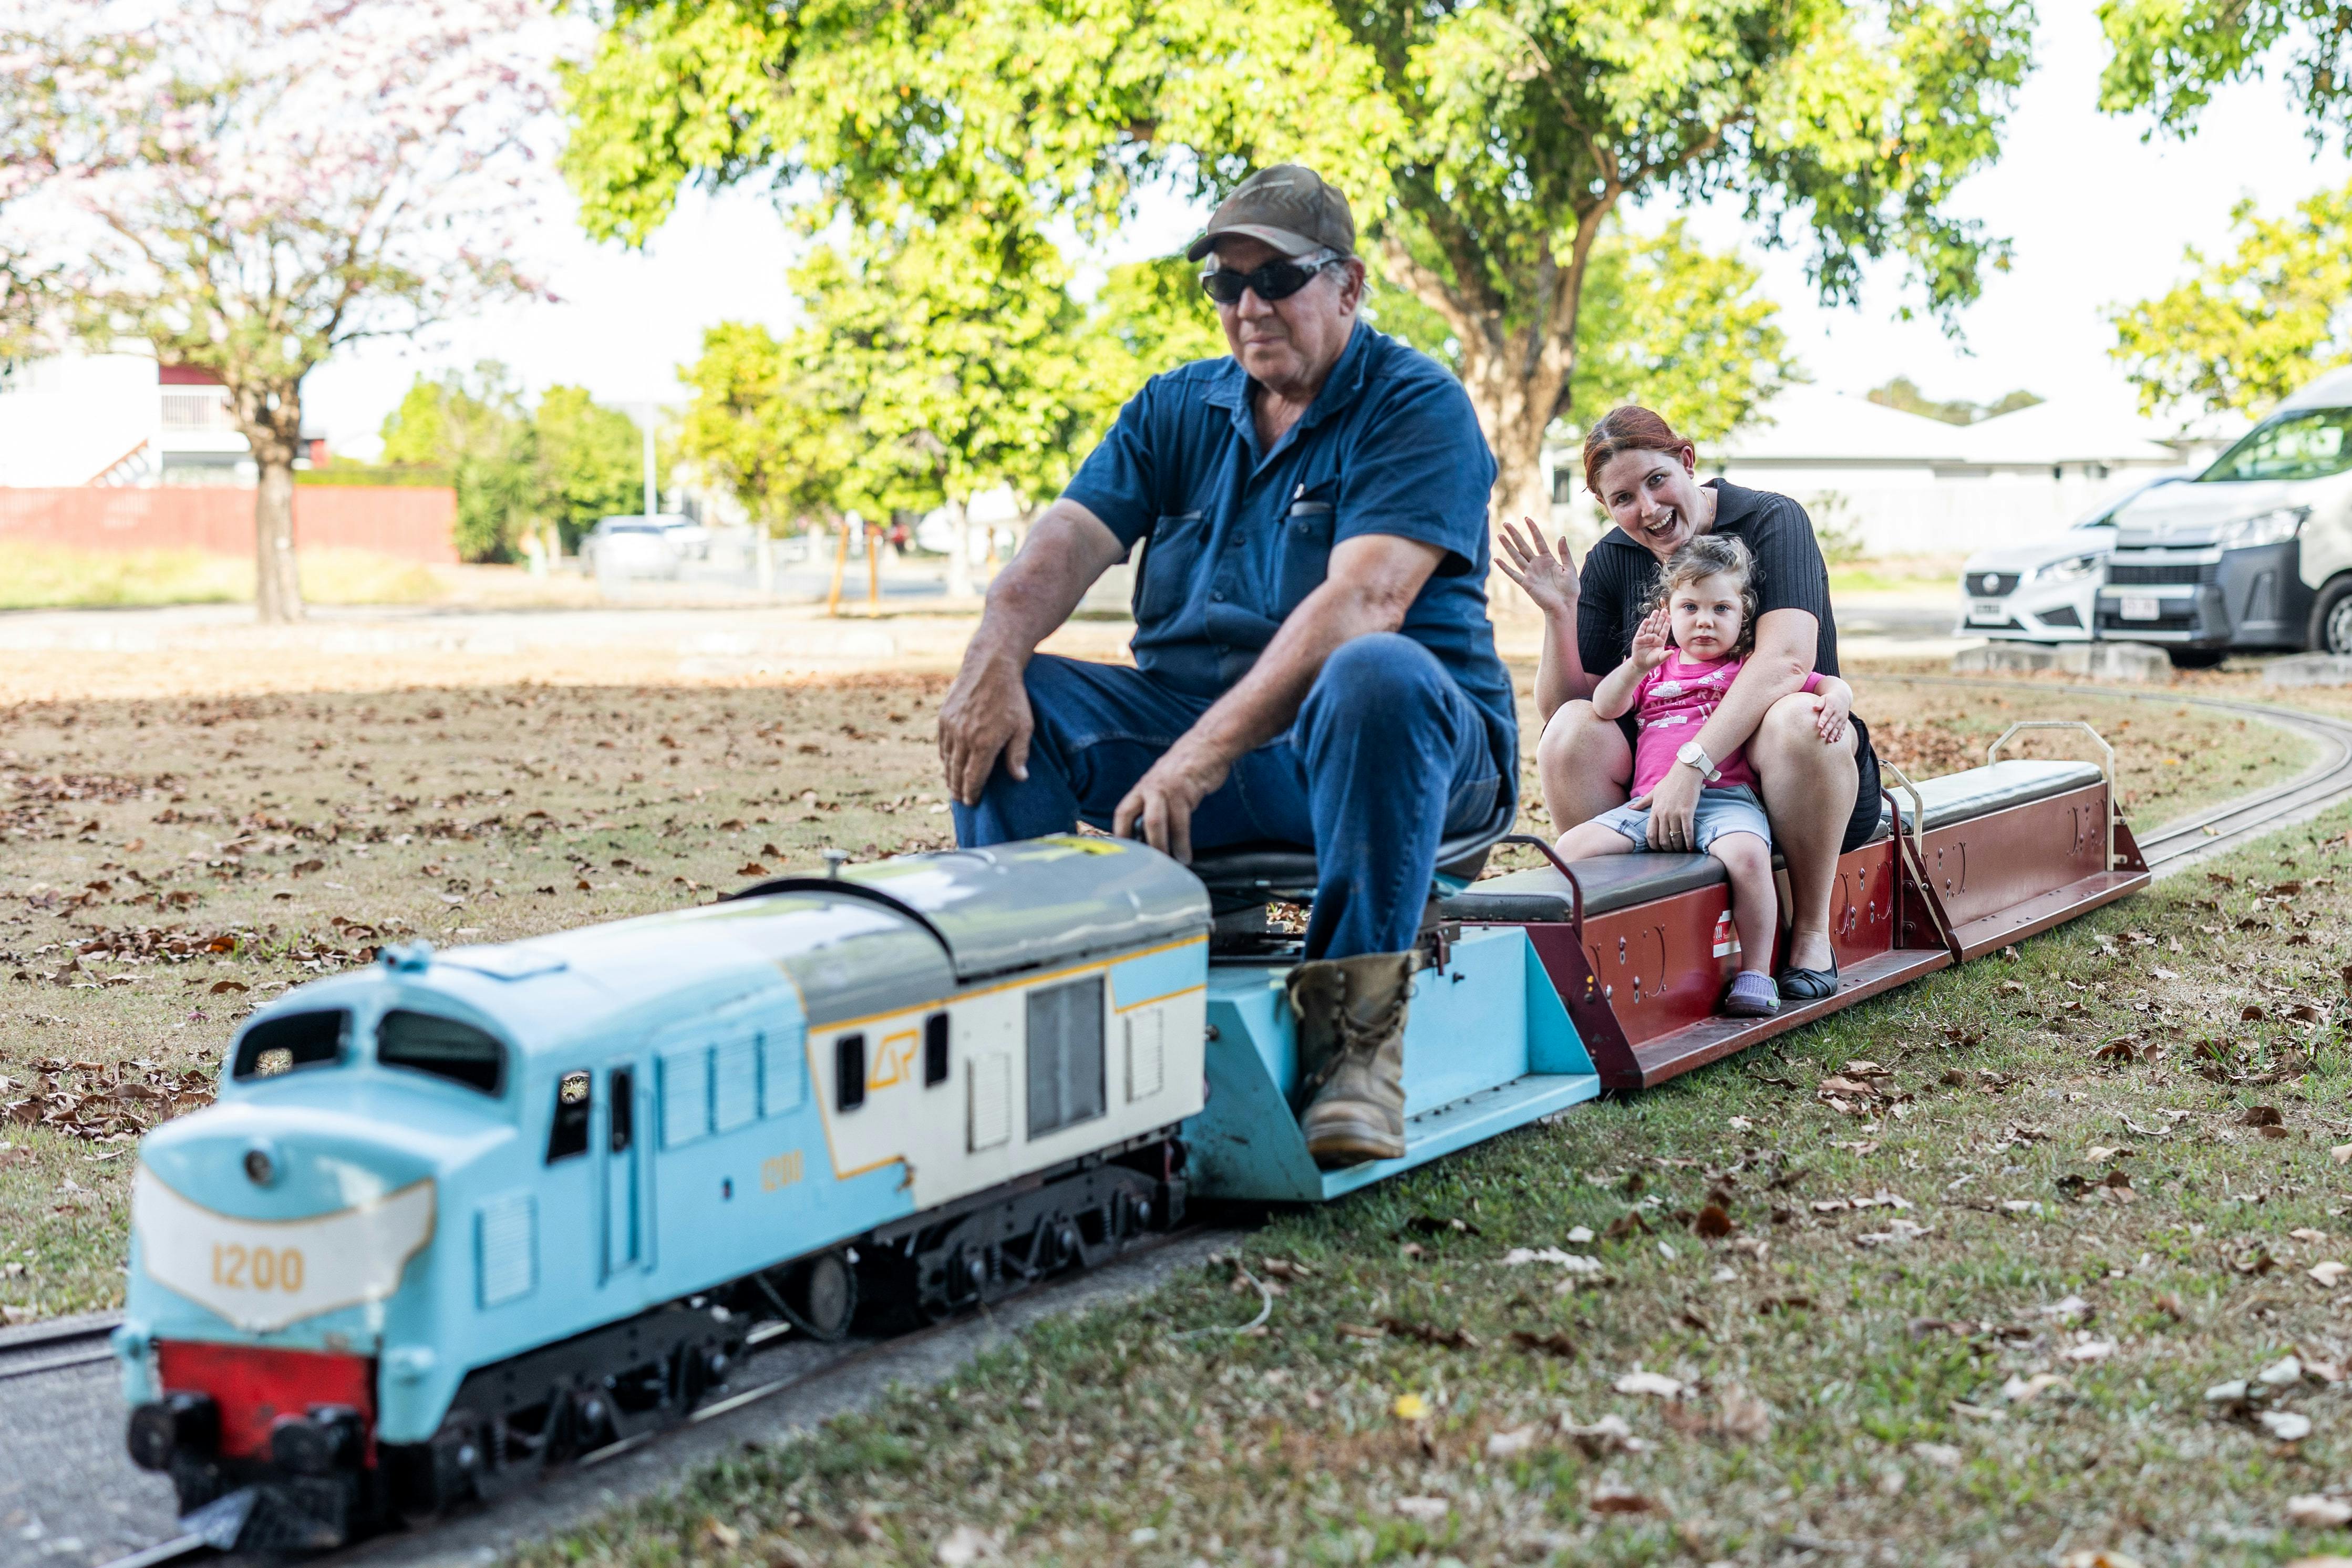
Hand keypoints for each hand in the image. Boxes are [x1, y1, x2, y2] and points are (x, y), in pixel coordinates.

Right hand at [938, 648, 1032, 805]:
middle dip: (958, 790)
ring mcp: (951, 727)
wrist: (990, 666)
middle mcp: (963, 738)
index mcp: (983, 743)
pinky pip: (942, 745)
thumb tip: (1021, 779)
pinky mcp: (944, 717)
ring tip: (954, 787)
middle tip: (961, 801)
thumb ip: (1019, 754)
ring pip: (947, 760)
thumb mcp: (1024, 726)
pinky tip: (950, 764)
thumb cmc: (1012, 697)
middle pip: (956, 773)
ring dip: (949, 776)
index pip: (973, 778)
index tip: (973, 803)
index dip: (972, 794)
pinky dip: (945, 758)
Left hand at [1112, 738, 1231, 861]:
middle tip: (1147, 865)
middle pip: (1136, 819)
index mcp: (1142, 788)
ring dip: (1163, 847)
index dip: (1119, 834)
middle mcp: (1150, 788)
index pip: (1123, 813)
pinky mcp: (1185, 790)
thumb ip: (1156, 805)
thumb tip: (1151, 835)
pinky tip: (1185, 854)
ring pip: (1155, 822)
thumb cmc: (1186, 770)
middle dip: (1140, 844)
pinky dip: (1182, 842)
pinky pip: (1180, 822)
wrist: (1208, 745)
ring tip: (1171, 863)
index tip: (1124, 855)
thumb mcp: (1164, 784)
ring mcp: (1166, 788)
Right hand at [1495, 517, 1580, 620]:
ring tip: (1500, 535)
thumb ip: (1565, 553)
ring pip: (1516, 556)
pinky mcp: (1526, 584)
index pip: (1538, 541)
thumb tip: (1561, 536)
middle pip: (1523, 546)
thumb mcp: (1570, 568)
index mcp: (1548, 560)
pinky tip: (1497, 560)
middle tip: (1506, 523)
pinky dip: (1505, 567)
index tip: (1526, 518)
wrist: (1564, 606)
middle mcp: (1537, 565)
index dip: (1533, 530)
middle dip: (1515, 534)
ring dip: (1508, 546)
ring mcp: (1530, 573)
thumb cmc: (1570, 590)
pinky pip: (1513, 574)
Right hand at [1630, 605, 1672, 669]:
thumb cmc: (1651, 661)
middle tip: (1664, 610)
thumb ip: (1665, 655)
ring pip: (1650, 626)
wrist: (1641, 665)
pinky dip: (1644, 625)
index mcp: (1660, 641)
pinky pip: (1641, 630)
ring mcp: (1646, 637)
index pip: (1664, 630)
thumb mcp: (1659, 659)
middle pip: (1658, 626)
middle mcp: (1653, 637)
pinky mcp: (1638, 639)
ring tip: (1656, 611)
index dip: (1667, 623)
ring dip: (1653, 619)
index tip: (1670, 616)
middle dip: (1661, 618)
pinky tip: (1647, 620)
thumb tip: (1672, 652)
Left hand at [1630, 757, 1703, 851]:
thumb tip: (1630, 808)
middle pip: (1662, 838)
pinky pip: (1687, 831)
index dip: (1653, 845)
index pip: (1650, 833)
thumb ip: (1642, 802)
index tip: (1658, 850)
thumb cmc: (1670, 782)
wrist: (1685, 772)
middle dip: (1666, 849)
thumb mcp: (1653, 792)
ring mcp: (1674, 813)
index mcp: (1654, 810)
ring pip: (1674, 837)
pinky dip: (1688, 841)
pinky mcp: (1687, 811)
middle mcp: (1663, 814)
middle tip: (1671, 853)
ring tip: (1681, 852)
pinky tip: (1690, 848)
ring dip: (1678, 847)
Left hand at [1812, 684, 1851, 744]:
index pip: (1826, 715)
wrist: (1842, 697)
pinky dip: (1840, 734)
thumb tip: (1814, 708)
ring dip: (1833, 734)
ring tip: (1829, 741)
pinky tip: (1836, 740)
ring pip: (1837, 727)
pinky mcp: (1844, 722)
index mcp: (1831, 707)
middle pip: (1831, 722)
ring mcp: (1842, 718)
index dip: (1823, 721)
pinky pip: (1842, 729)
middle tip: (1822, 736)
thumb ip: (1819, 703)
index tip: (1819, 726)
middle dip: (1827, 729)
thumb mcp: (1824, 698)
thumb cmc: (1829, 699)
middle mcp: (1837, 713)